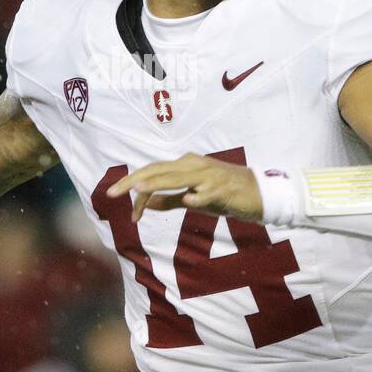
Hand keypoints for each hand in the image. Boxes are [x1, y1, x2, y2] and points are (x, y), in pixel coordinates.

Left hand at [105, 152, 262, 222]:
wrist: (259, 194)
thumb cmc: (225, 195)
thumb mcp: (194, 198)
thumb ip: (169, 200)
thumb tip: (143, 203)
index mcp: (186, 165)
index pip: (153, 172)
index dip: (134, 186)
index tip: (123, 206)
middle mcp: (195, 166)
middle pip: (158, 171)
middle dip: (133, 181)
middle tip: (112, 192)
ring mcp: (210, 176)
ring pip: (178, 178)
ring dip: (157, 183)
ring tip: (137, 190)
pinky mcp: (224, 190)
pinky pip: (207, 193)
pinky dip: (197, 197)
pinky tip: (188, 201)